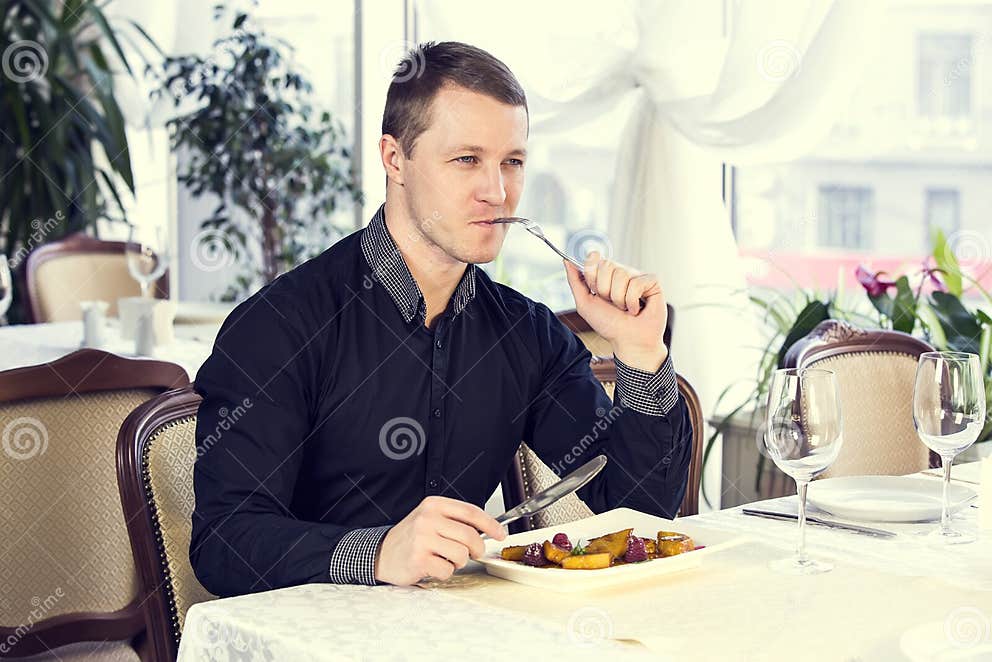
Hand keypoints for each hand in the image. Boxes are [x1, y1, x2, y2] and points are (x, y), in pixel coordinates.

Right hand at [374, 496, 506, 584]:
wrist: (381, 553)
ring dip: (458, 562)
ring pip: (461, 554)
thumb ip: (456, 520)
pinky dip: (444, 572)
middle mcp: (428, 519)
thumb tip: (488, 529)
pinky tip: (433, 566)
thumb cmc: (411, 537)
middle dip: (477, 549)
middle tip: (472, 553)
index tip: (500, 534)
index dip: (490, 524)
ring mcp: (422, 538)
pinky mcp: (418, 559)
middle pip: (470, 536)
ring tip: (445, 558)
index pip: (471, 512)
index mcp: (434, 505)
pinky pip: (447, 570)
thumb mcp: (431, 519)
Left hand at [563, 252, 668, 371]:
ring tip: (625, 309)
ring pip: (621, 274)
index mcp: (605, 275)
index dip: (592, 278)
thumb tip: (566, 260)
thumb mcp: (585, 304)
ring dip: (619, 299)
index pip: (593, 259)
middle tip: (612, 304)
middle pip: (606, 264)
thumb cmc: (609, 325)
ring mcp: (637, 276)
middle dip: (605, 290)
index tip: (596, 293)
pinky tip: (636, 309)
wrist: (628, 342)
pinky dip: (632, 301)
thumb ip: (575, 281)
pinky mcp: (652, 281)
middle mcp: (621, 272)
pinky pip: (636, 283)